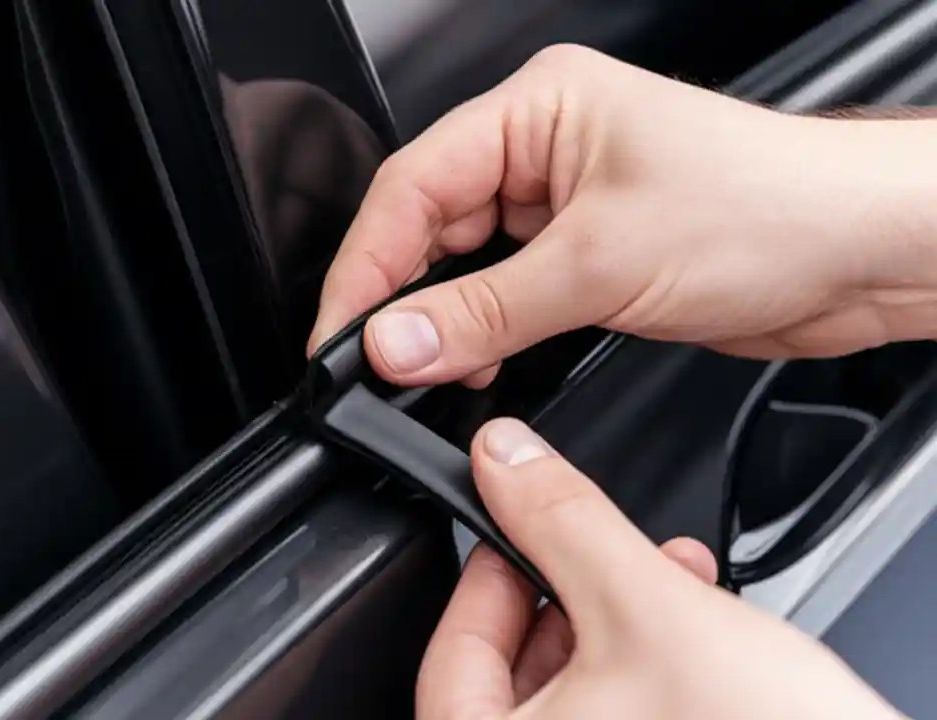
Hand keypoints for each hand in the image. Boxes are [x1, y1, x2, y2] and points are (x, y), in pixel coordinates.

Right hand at [309, 45, 936, 386]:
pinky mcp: (588, 255)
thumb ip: (485, 311)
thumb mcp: (601, 265)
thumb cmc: (768, 208)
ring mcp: (566, 204)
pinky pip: (508, 295)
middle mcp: (546, 149)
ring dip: (445, 323)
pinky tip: (475, 366)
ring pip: (466, 266)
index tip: (337, 332)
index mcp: (539, 108)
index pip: (415, 185)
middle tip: (372, 362)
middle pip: (430, 224)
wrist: (864, 253)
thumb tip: (396, 341)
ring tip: (426, 372)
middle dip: (400, 297)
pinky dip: (487, 334)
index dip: (366, 264)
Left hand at [416, 417, 901, 718]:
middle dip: (570, 593)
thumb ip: (565, 523)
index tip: (516, 525)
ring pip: (575, 696)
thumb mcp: (647, 609)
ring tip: (669, 575)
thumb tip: (504, 459)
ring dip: (618, 623)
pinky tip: (696, 630)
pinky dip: (648, 669)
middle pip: (513, 674)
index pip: (451, 653)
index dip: (488, 574)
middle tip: (597, 547)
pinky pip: (620, 718)